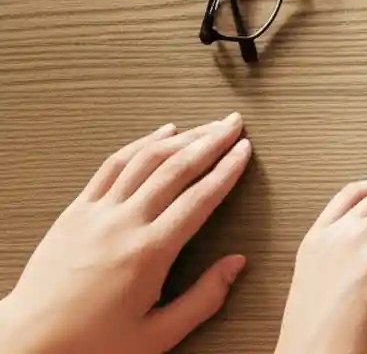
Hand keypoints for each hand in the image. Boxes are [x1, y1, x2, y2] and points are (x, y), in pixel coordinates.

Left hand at [0, 114, 252, 353]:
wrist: (30, 341)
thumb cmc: (93, 343)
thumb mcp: (158, 334)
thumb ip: (204, 298)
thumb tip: (237, 264)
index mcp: (150, 253)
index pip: (200, 198)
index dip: (227, 170)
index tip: (245, 150)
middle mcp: (124, 224)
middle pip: (176, 169)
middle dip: (210, 141)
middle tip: (234, 124)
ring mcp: (97, 213)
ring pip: (145, 160)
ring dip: (180, 137)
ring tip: (206, 125)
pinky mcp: (76, 211)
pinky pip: (111, 166)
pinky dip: (139, 145)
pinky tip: (159, 134)